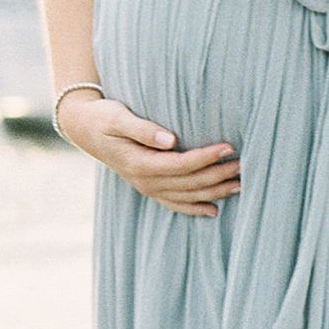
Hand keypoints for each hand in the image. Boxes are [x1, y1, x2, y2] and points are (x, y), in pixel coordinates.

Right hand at [58, 92, 240, 218]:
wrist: (83, 128)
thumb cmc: (103, 117)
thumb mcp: (118, 117)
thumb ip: (144, 129)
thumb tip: (170, 139)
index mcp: (140, 163)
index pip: (181, 164)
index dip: (206, 157)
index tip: (228, 146)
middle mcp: (145, 181)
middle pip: (190, 183)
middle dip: (218, 174)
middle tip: (245, 164)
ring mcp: (147, 187)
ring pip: (187, 196)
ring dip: (214, 192)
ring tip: (241, 185)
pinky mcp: (148, 187)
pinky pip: (175, 204)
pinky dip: (195, 208)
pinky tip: (213, 211)